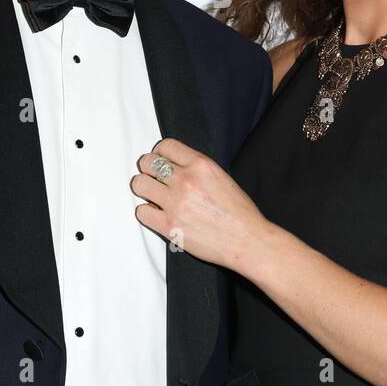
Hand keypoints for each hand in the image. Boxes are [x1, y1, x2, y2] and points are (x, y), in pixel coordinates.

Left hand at [132, 137, 268, 272]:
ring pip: (139, 184)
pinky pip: (141, 212)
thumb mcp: (221, 177)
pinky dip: (146, 212)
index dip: (159, 153)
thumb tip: (175, 167)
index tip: (160, 160)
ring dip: (144, 189)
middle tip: (154, 178)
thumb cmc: (239, 213)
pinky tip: (156, 214)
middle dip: (148, 169)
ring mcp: (175, 203)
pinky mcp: (168, 226)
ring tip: (153, 195)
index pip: (165, 146)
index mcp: (201, 165)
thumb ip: (196, 168)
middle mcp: (185, 180)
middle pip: (147, 162)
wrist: (247, 240)